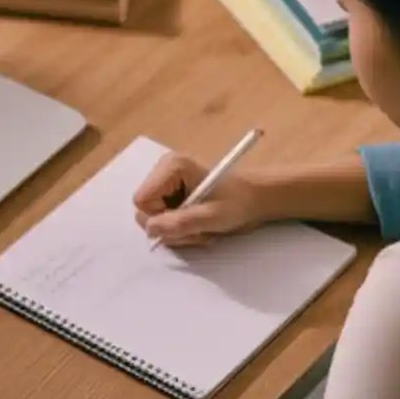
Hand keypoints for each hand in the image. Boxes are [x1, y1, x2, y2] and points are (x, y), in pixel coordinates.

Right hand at [132, 152, 265, 246]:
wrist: (257, 198)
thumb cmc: (238, 201)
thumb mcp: (210, 216)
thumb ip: (179, 223)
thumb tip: (150, 230)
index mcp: (171, 166)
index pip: (142, 201)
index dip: (159, 218)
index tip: (185, 223)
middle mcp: (164, 171)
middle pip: (145, 211)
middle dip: (170, 227)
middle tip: (198, 231)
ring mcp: (167, 183)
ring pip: (154, 219)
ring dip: (178, 231)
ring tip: (202, 229)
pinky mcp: (173, 194)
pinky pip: (163, 219)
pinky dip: (180, 229)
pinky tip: (199, 226)